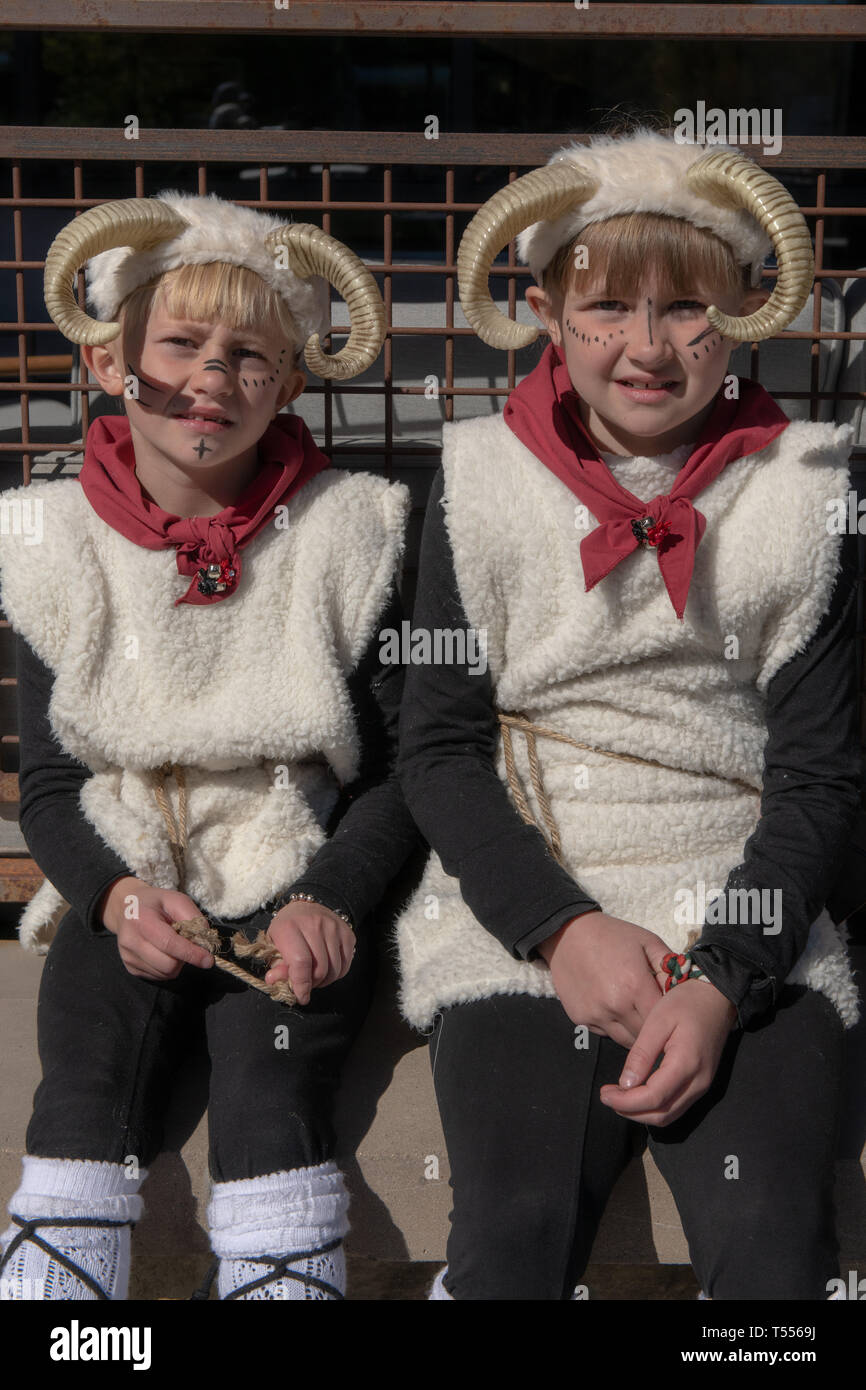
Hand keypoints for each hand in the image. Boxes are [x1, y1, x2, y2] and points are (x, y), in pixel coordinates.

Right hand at [99, 875, 214, 980]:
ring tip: (172, 945)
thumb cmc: (154, 903)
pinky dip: (167, 968)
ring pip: (165, 973)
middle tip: (187, 944)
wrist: (125, 908)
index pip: (169, 944)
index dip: (191, 953)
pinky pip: (158, 976)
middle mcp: (130, 941)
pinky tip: (163, 952)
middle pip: (168, 964)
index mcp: (141, 920)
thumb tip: (204, 942)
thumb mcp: (176, 900)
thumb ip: (193, 917)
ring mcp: (128, 957)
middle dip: (185, 958)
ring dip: (177, 963)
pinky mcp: (130, 968)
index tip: (208, 959)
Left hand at [264, 899, 355, 1004]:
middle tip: (306, 984)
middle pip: (320, 967)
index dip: (301, 984)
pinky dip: (337, 973)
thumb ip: (276, 964)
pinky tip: (327, 969)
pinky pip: (346, 964)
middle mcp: (314, 923)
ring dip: (325, 980)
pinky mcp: (347, 933)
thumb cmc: (287, 930)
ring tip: (315, 976)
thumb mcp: (274, 944)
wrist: (306, 908)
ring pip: (335, 968)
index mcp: (290, 926)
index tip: (301, 996)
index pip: (300, 962)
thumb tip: (274, 980)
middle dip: (313, 983)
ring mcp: (334, 927)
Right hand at [538, 911, 669, 1048]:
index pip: (662, 1021)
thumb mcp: (647, 941)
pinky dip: (614, 1027)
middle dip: (655, 1030)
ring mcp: (596, 1014)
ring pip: (626, 1041)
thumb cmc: (612, 936)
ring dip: (636, 1033)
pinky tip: (615, 1010)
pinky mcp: (580, 1018)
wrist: (567, 933)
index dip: (670, 1020)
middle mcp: (615, 1005)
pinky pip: (606, 1033)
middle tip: (658, 1020)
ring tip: (638, 1015)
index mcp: (636, 985)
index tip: (674, 1017)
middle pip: (646, 1036)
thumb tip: (686, 989)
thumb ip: (669, 966)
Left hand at [599, 979, 736, 1126]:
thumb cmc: (687, 1003)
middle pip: (661, 1114)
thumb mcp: (658, 1021)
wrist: (717, 998)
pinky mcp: (701, 1083)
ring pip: (669, 1115)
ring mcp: (703, 1085)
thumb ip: (642, 1054)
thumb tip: (625, 1084)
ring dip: (642, 1113)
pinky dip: (655, 1108)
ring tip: (619, 1097)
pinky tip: (638, 1094)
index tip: (605, 1094)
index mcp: (686, 1064)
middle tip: (607, 1096)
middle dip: (631, 1111)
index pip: (653, 1098)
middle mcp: (698, 1082)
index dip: (626, 1102)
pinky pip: (677, 1106)